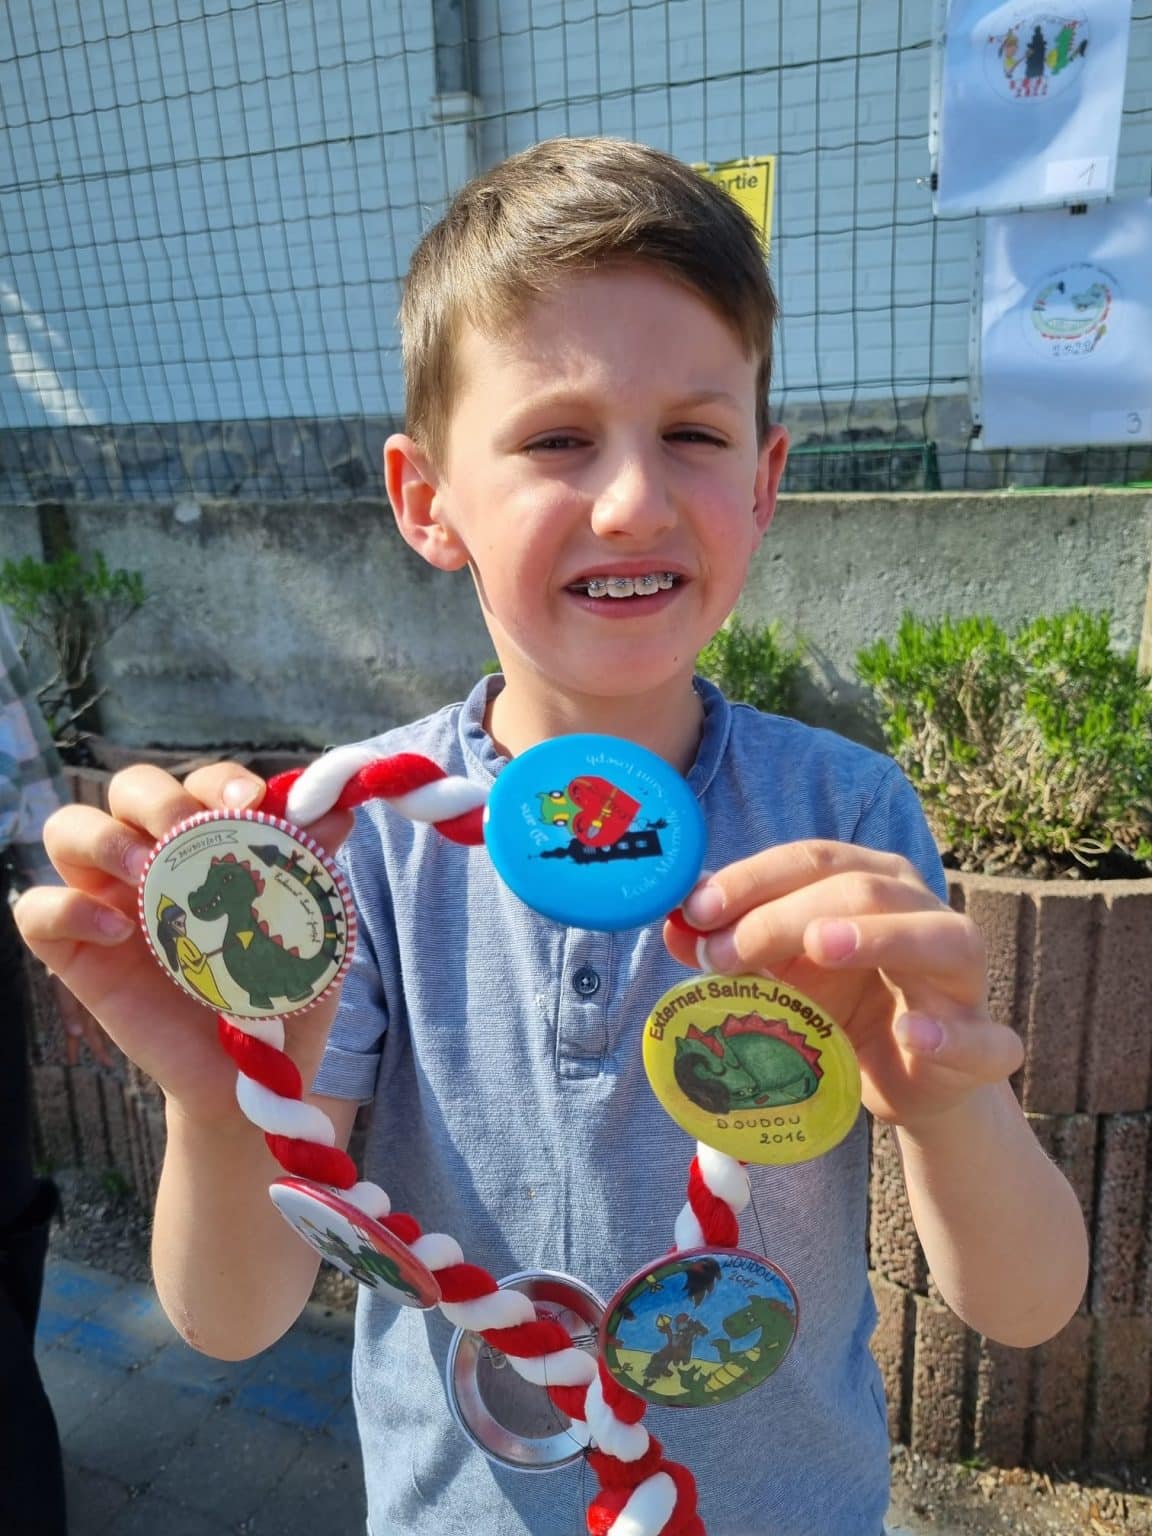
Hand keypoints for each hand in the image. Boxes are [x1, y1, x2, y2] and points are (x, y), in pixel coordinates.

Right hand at [14, 762, 354, 1125]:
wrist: (251, 1076)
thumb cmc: (278, 993)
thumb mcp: (307, 932)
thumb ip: (311, 872)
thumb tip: (336, 812)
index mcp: (208, 844)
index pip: (200, 784)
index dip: (220, 780)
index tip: (251, 802)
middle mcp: (151, 860)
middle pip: (128, 789)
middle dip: (157, 797)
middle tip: (187, 827)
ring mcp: (106, 901)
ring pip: (67, 830)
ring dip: (102, 836)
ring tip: (142, 869)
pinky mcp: (74, 953)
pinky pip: (37, 912)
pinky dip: (66, 908)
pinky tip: (116, 932)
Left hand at [664, 841, 1022, 1130]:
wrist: (909, 1079)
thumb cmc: (843, 1005)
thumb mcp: (780, 971)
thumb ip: (731, 944)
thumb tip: (672, 922)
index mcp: (876, 882)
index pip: (814, 860)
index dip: (751, 880)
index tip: (694, 911)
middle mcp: (926, 911)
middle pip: (862, 891)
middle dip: (784, 917)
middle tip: (723, 954)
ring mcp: (964, 977)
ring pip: (938, 938)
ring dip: (878, 937)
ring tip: (821, 944)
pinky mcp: (987, 1044)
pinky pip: (982, 1037)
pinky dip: (947, 1034)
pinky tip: (909, 1032)